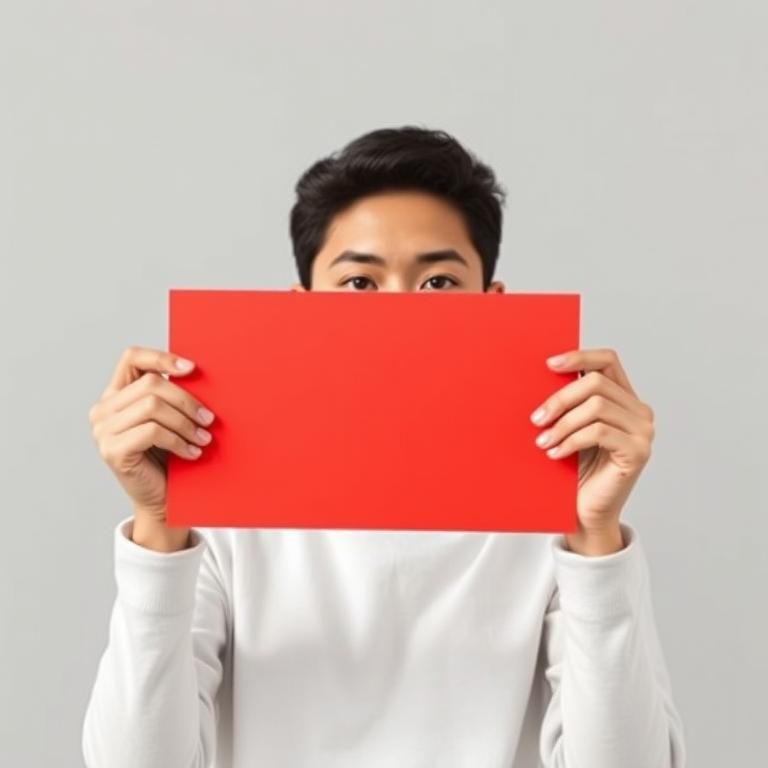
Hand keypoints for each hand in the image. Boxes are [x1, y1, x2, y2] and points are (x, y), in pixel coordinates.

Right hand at [89, 347, 214, 548]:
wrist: (161, 499)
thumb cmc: (168, 457)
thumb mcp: (170, 419)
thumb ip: (172, 395)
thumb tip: (198, 371)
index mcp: (116, 394)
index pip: (132, 357)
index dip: (162, 357)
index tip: (192, 369)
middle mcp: (103, 410)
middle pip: (151, 384)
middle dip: (187, 400)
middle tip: (209, 419)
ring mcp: (103, 431)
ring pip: (152, 406)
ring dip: (186, 422)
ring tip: (203, 438)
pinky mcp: (112, 450)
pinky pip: (152, 432)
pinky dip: (178, 441)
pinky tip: (192, 453)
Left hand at [531, 349, 654, 554]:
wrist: (583, 512)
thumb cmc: (573, 470)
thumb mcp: (568, 428)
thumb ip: (567, 403)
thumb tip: (542, 374)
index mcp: (623, 399)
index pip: (607, 360)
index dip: (579, 356)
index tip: (549, 364)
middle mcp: (639, 411)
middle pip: (596, 383)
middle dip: (560, 398)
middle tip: (536, 419)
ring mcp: (643, 432)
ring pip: (596, 407)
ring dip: (562, 424)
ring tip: (543, 442)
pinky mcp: (638, 452)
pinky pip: (599, 432)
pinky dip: (571, 440)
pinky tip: (555, 453)